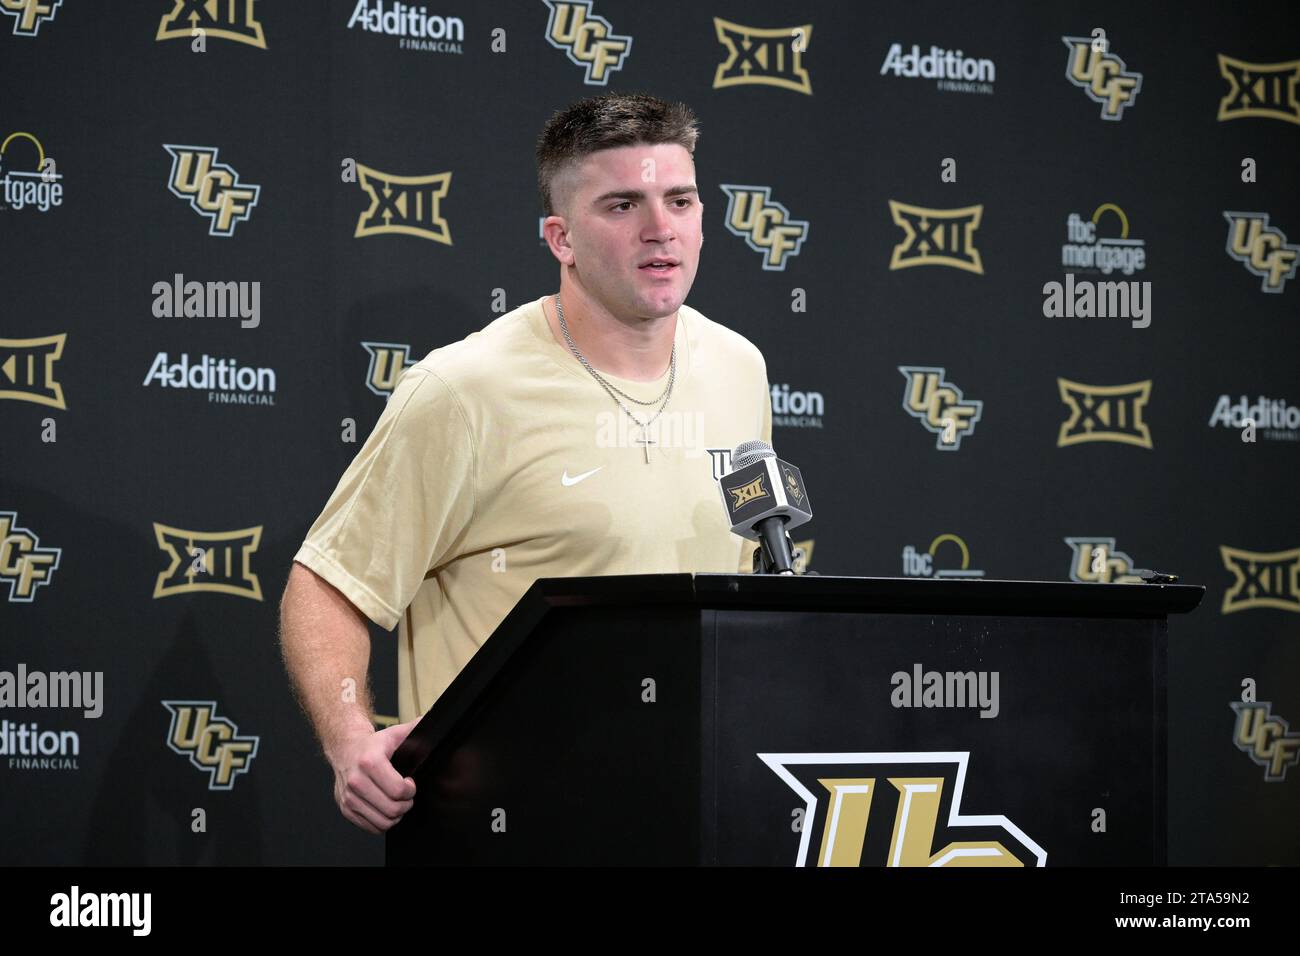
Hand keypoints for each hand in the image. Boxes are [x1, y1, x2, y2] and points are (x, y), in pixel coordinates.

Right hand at [330, 719, 418, 833]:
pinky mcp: (345, 809)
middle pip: (392, 809)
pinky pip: (371, 827)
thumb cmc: (372, 745)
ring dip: (396, 816)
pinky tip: (385, 808)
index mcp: (370, 762)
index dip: (410, 790)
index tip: (410, 783)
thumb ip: (414, 729)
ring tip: (397, 802)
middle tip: (406, 795)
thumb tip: (433, 721)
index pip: (398, 790)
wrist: (345, 750)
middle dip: (406, 804)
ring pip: (383, 822)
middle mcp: (356, 781)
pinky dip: (383, 822)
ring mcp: (348, 797)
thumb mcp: (393, 734)